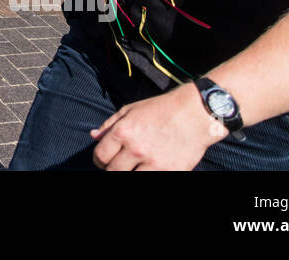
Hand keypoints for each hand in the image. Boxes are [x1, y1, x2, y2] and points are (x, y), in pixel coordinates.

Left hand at [91, 84, 221, 170]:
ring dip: (130, 173)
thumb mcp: (130, 110)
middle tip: (119, 164)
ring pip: (130, 178)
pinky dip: (148, 174)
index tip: (104, 160)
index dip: (99, 160)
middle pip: (112, 171)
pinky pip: (152, 179)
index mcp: (123, 131)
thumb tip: (93, 136)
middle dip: (112, 169)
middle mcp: (136, 148)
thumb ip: (109, 125)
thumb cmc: (161, 109)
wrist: (195, 114)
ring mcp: (154, 163)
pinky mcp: (171, 172)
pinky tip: (150, 168)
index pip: (100, 156)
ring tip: (135, 166)